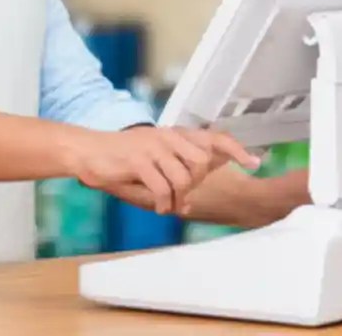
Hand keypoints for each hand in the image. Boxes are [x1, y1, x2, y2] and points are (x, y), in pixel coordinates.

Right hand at [67, 126, 258, 215]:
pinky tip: (160, 207)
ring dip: (179, 198)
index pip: (212, 138)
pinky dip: (164, 203)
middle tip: (183, 196)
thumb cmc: (120, 158)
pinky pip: (162, 189)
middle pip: (201, 164)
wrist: (87, 151)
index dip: (236, 150)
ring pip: (183, 179)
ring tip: (170, 205)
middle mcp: (166, 137)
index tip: (255, 163)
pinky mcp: (139, 162)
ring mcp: (153, 148)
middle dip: (195, 185)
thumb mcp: (151, 155)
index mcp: (172, 134)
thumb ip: (174, 164)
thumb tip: (196, 187)